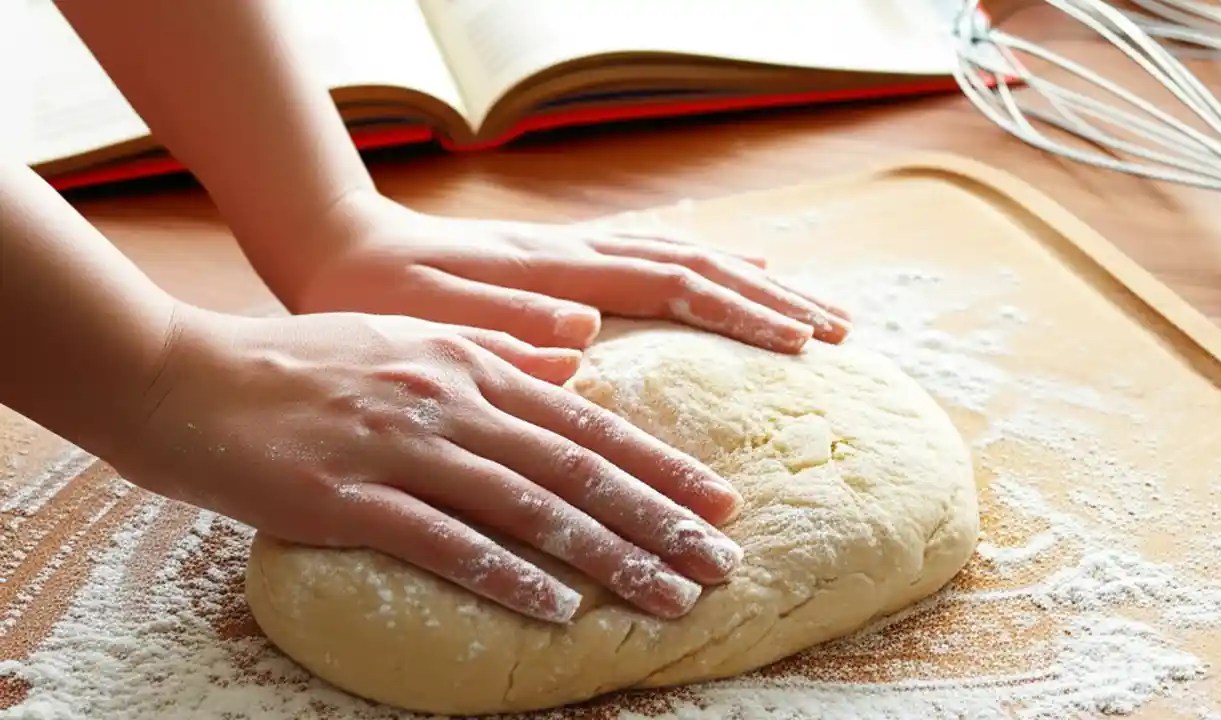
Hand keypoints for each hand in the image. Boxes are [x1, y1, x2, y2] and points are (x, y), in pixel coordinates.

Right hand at [117, 308, 744, 623]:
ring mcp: (398, 446)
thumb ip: (493, 347)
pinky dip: (507, 575)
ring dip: (607, 556)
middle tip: (725, 561)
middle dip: (660, 519)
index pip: (589, 421)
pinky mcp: (346, 496)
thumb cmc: (298, 362)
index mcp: (468, 362)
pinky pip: (443, 542)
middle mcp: (448, 399)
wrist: (180, 376)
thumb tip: (573, 357)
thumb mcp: (405, 336)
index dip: (661, 466)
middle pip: (577, 467)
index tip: (721, 501)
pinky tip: (557, 609)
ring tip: (667, 596)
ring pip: (528, 507)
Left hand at [290, 192, 850, 353]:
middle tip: (840, 332)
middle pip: (697, 266)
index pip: (670, 284)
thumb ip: (499, 323)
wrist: (337, 246)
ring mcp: (574, 255)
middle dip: (772, 301)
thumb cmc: (375, 293)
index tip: (802, 344)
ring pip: (685, 259)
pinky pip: (655, 261)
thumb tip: (584, 331)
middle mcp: (577, 255)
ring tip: (811, 311)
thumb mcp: (423, 318)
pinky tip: (732, 281)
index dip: (740, 314)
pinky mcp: (564, 265)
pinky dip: (707, 273)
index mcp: (555, 271)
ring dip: (753, 286)